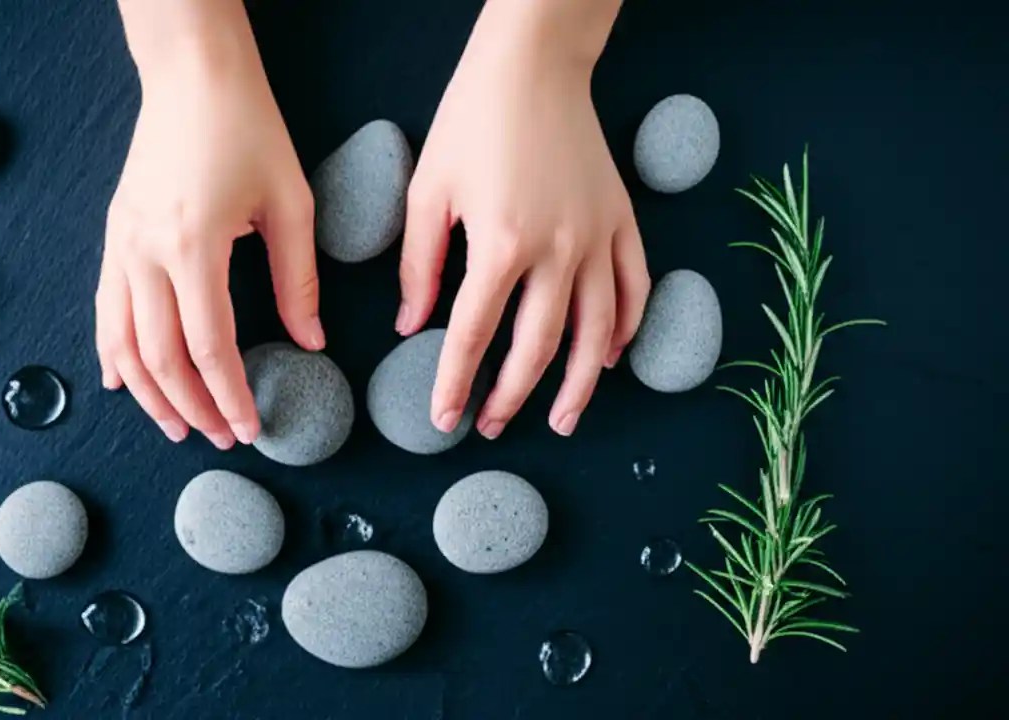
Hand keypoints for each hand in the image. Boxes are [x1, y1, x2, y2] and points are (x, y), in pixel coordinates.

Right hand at [98, 1, 321, 447]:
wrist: (193, 76)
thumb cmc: (249, 130)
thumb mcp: (291, 204)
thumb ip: (299, 280)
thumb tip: (310, 342)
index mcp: (193, 245)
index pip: (208, 346)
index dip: (230, 395)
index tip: (250, 428)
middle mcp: (145, 252)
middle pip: (161, 357)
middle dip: (192, 407)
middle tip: (222, 437)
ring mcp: (120, 244)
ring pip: (123, 341)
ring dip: (149, 393)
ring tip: (176, 427)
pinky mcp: (113, 235)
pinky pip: (104, 308)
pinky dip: (112, 351)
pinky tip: (123, 381)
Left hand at [397, 0, 648, 438]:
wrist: (534, 65)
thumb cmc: (472, 120)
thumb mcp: (428, 190)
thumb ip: (419, 264)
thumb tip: (411, 325)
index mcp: (500, 244)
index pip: (473, 335)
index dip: (456, 383)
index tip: (444, 418)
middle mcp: (557, 251)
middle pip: (537, 348)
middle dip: (512, 396)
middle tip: (491, 426)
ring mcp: (597, 238)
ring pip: (597, 332)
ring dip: (579, 385)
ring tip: (563, 421)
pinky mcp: (622, 220)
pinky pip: (634, 288)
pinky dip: (627, 328)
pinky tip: (610, 357)